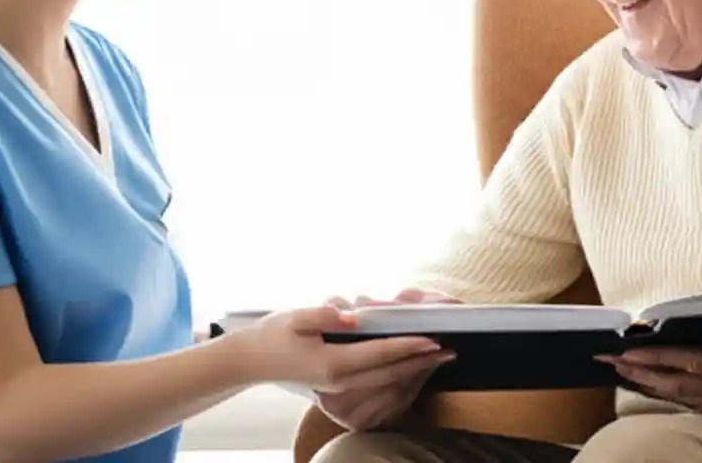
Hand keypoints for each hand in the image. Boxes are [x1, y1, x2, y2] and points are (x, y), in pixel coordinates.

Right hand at [232, 305, 453, 392]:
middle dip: (421, 361)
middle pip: (390, 372)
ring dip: (414, 369)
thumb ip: (324, 315)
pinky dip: (398, 373)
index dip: (408, 346)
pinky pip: (377, 383)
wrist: (252, 361)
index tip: (433, 339)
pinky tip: (412, 364)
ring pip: (387, 381)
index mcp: (332, 363)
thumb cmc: (273, 335)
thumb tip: (352, 315)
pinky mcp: (340, 386)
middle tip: (449, 349)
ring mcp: (341, 387)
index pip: (380, 354)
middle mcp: (340, 380)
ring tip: (439, 357)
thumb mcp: (295, 318)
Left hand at [597, 319, 701, 424]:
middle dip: (640, 374)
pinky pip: (701, 407)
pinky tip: (668, 395)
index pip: (690, 365)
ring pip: (684, 399)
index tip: (626, 352)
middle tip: (608, 363)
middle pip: (677, 386)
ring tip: (626, 378)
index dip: (656, 358)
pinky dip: (677, 399)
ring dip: (653, 387)